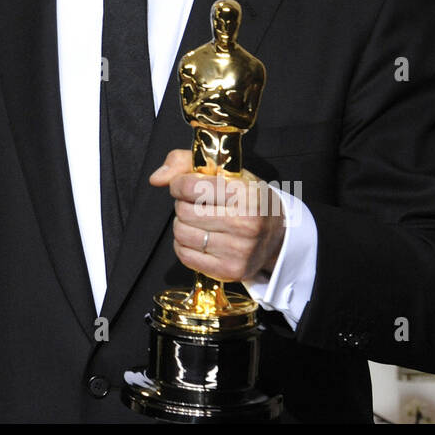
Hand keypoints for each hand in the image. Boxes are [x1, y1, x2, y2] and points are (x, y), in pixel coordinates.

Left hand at [150, 150, 284, 282]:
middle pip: (183, 211)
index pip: (191, 187)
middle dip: (183, 204)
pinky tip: (199, 237)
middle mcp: (246, 224)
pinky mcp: (230, 271)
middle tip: (197, 205)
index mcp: (246, 194)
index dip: (178, 185)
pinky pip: (185, 255)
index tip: (182, 186)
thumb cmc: (248, 199)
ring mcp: (239, 250)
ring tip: (199, 221)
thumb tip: (156, 179)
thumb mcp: (226, 171)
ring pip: (181, 233)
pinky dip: (184, 244)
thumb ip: (186, 163)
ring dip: (183, 224)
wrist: (277, 235)